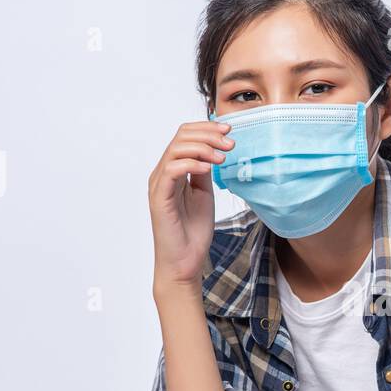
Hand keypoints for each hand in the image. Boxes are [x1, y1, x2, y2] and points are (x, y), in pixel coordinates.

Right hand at [149, 119, 232, 291]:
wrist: (184, 262)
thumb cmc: (193, 232)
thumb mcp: (204, 194)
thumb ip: (204, 172)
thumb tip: (213, 150)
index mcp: (173, 170)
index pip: (184, 136)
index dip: (206, 129)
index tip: (229, 131)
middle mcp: (163, 173)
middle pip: (181, 137)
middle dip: (209, 135)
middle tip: (230, 144)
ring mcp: (159, 184)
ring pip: (176, 148)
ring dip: (203, 147)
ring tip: (222, 157)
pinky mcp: (159, 197)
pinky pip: (172, 169)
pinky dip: (192, 163)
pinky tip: (209, 168)